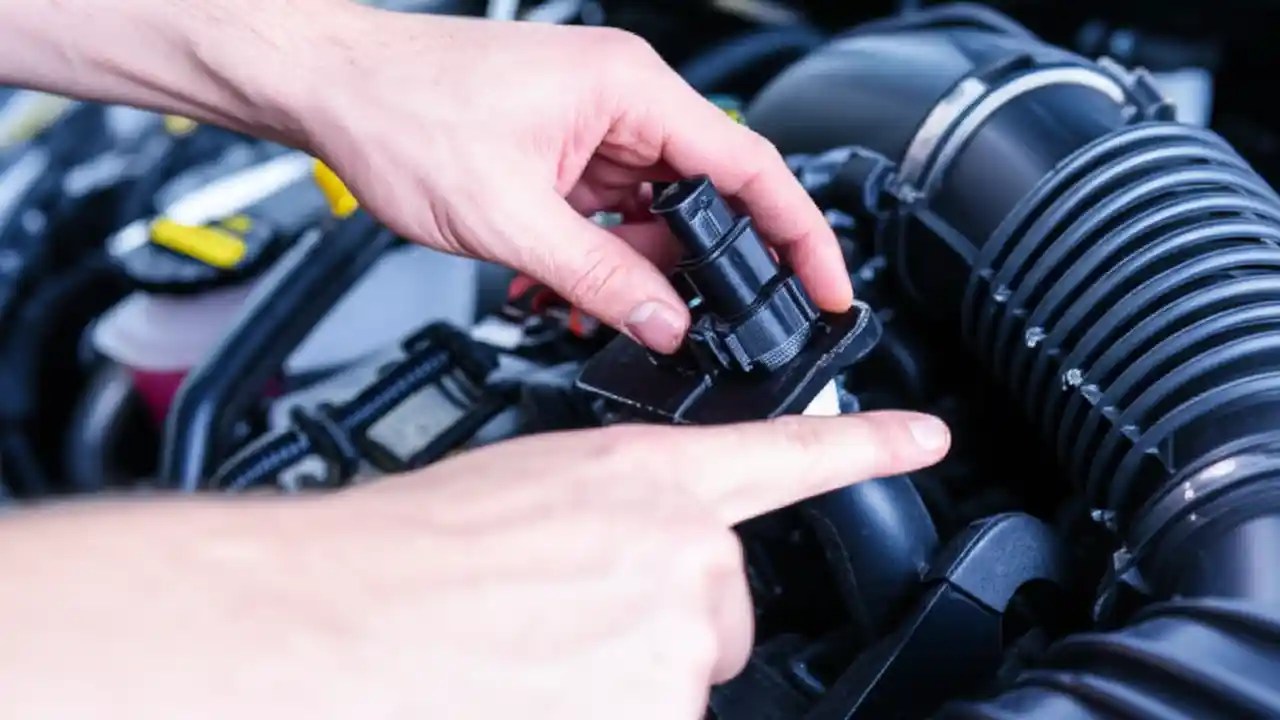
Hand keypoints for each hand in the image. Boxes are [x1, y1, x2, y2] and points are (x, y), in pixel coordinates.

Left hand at [293, 10, 851, 352]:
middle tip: (693, 325)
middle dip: (699, 269)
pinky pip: (611, 211)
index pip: (751, 168)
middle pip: (707, 196)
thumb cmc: (399, 111)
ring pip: (655, 213)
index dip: (799, 237)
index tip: (825, 289)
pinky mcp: (564, 148)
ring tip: (588, 301)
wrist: (328, 88)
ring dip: (635, 268)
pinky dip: (599, 254)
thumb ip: (599, 278)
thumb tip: (666, 321)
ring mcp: (593, 124)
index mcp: (631, 90)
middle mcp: (623, 99)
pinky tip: (563, 283)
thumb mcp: (509, 217)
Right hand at [308, 412, 948, 717]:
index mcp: (650, 479)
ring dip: (621, 680)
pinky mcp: (660, 710)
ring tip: (534, 660)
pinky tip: (538, 691)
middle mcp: (684, 555)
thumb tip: (622, 560)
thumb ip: (608, 520)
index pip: (791, 452)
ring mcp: (678, 642)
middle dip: (658, 627)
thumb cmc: (412, 553)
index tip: (924, 436)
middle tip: (567, 625)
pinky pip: (650, 715)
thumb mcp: (530, 494)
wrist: (339, 621)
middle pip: (719, 611)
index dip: (867, 443)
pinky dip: (607, 710)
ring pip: (678, 680)